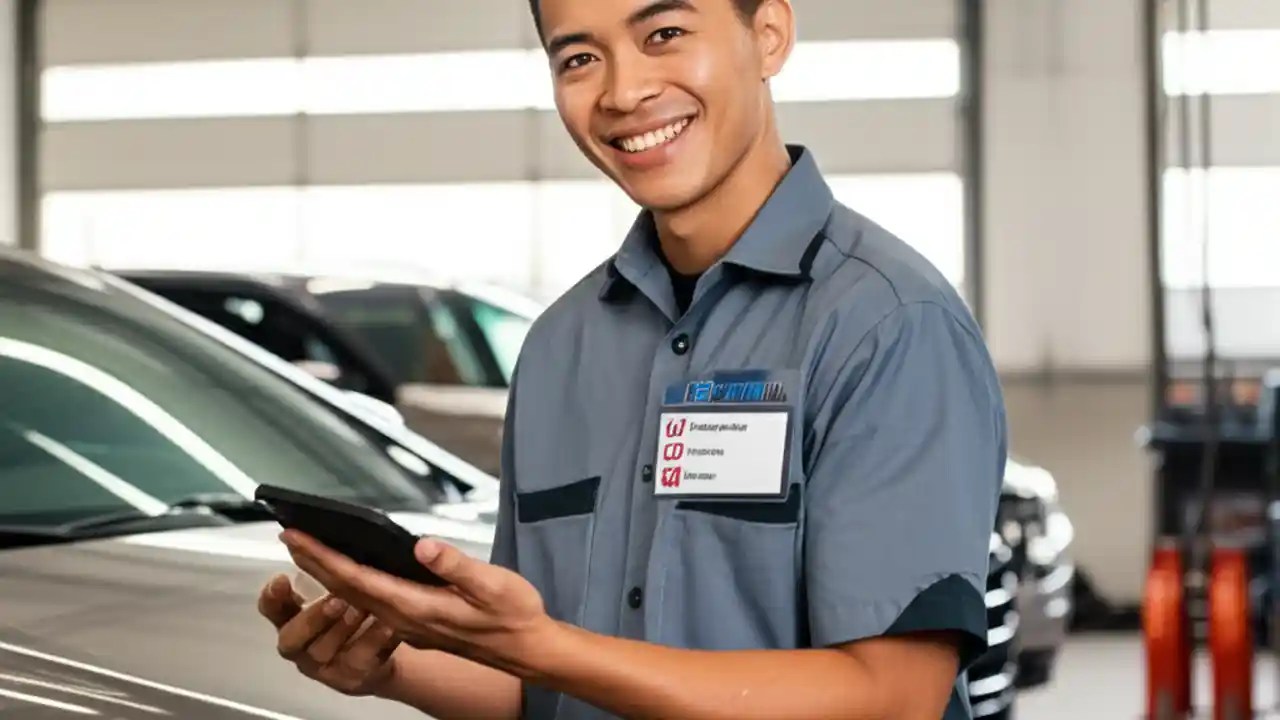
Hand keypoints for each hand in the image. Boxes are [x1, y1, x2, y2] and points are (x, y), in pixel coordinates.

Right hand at [257, 574, 401, 696]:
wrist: (380, 658)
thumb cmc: (353, 615)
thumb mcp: (340, 591)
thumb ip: (327, 572)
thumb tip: (328, 538)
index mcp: (292, 618)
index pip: (272, 609)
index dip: (272, 596)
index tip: (281, 578)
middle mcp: (299, 645)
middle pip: (291, 637)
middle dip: (313, 617)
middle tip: (337, 599)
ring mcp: (322, 666)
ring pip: (322, 651)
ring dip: (342, 628)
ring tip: (363, 608)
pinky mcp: (349, 679)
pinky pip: (358, 662)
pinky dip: (373, 642)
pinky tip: (388, 626)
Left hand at [280, 531, 553, 673]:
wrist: (526, 649)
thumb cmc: (513, 616)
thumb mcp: (492, 584)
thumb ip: (455, 565)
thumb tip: (422, 546)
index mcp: (416, 606)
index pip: (357, 579)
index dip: (323, 557)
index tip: (298, 538)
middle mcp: (404, 618)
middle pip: (346, 588)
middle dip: (314, 561)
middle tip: (289, 535)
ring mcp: (408, 623)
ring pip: (356, 597)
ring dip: (328, 573)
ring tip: (309, 549)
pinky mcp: (416, 622)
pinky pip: (372, 602)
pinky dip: (351, 582)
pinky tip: (349, 571)